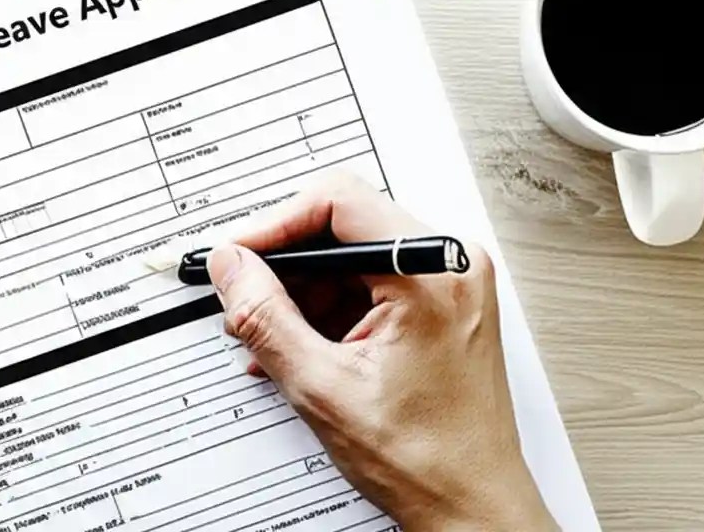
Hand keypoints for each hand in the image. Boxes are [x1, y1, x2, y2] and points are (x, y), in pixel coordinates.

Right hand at [207, 173, 556, 531]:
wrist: (472, 506)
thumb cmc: (426, 459)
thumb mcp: (321, 386)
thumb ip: (265, 317)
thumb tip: (231, 267)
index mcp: (432, 273)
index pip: (337, 201)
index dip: (273, 225)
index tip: (237, 255)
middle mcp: (450, 264)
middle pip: (342, 225)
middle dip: (284, 265)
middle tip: (243, 298)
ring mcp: (448, 283)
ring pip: (349, 257)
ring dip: (301, 293)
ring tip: (269, 340)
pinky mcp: (439, 304)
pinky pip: (368, 284)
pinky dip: (326, 310)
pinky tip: (299, 346)